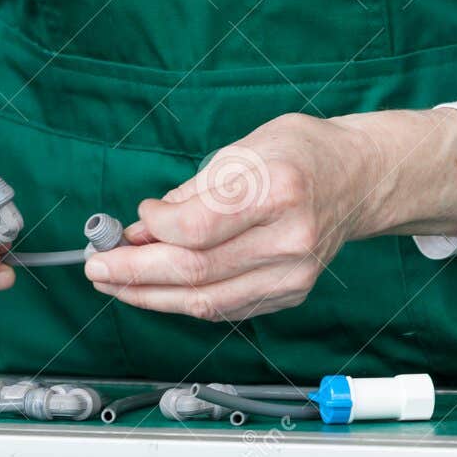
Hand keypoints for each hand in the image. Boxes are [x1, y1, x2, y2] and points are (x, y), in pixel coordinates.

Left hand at [83, 107, 456, 322]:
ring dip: (152, 296)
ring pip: (208, 302)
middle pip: (197, 272)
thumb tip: (143, 228)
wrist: (359, 179)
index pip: (199, 226)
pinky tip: (157, 289)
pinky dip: (186, 300)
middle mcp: (290, 238)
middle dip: (136, 273)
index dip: (155, 229)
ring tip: (115, 283)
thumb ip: (192, 192)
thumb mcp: (244, 148)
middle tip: (97, 266)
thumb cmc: (301, 152)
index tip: (134, 220)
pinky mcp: (291, 293)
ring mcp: (294, 274)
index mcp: (279, 189)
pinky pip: (227, 307)